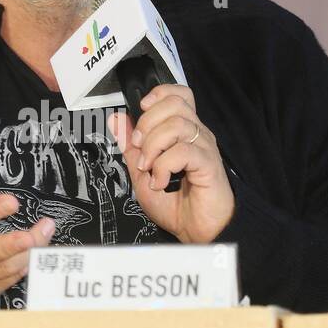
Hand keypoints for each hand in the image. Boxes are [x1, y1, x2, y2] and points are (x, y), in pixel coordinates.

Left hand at [108, 86, 234, 243]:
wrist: (197, 232)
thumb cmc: (177, 205)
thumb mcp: (143, 174)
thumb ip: (131, 147)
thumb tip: (118, 120)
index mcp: (184, 133)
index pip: (179, 95)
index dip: (159, 95)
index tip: (142, 110)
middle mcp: (197, 135)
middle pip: (175, 104)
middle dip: (147, 123)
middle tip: (140, 150)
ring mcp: (205, 148)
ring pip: (177, 125)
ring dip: (153, 146)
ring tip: (149, 169)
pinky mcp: (209, 164)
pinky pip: (183, 150)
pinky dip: (163, 165)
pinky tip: (160, 181)